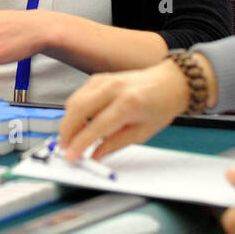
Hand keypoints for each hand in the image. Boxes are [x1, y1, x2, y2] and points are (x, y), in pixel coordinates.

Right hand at [58, 57, 191, 160]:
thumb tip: (95, 155)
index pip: (96, 127)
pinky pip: (79, 95)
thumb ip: (115, 144)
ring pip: (74, 101)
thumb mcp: (142, 133)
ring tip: (71, 138)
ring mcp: (104, 80)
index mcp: (128, 104)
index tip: (71, 156)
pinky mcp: (99, 78)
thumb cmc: (160, 106)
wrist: (169, 83)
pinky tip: (79, 123)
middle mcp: (113, 88)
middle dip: (66, 132)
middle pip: (78, 109)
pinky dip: (74, 110)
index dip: (80, 144)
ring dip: (68, 122)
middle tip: (65, 148)